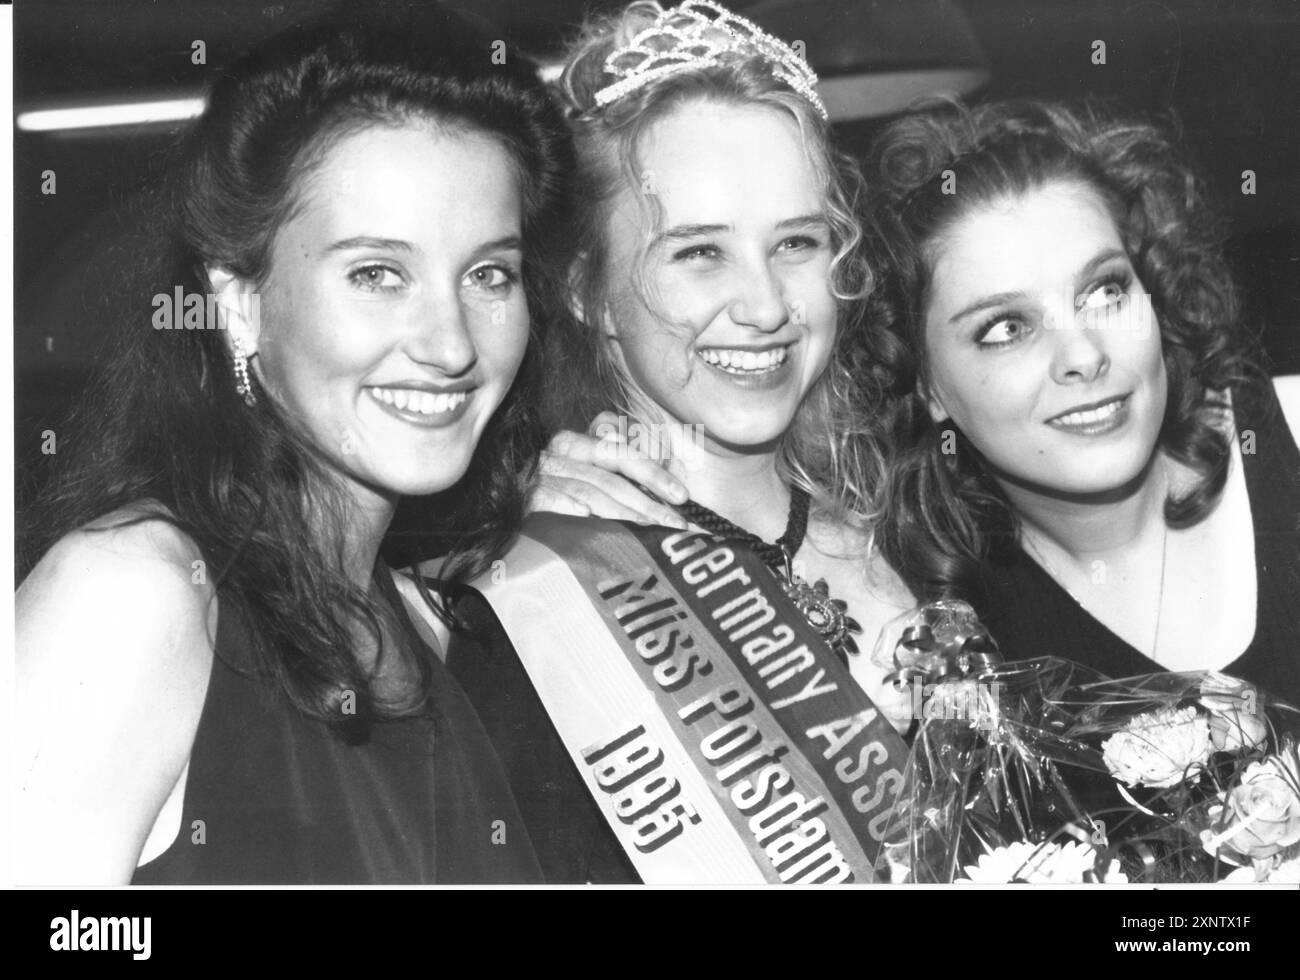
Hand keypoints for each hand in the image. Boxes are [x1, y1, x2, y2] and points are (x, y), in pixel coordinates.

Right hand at [529, 412, 690, 527]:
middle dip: (647, 497)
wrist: (494, 503)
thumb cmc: (546, 489)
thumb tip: (648, 464)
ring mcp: (539, 474)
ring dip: (621, 509)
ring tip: (648, 527)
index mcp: (576, 444)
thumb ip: (609, 469)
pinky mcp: (521, 496)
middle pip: (610, 471)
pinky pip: (546, 497)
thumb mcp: (579, 473)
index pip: (621, 453)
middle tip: (676, 521)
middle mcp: (559, 453)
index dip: (653, 472)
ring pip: (588, 487)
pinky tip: (585, 514)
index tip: (681, 496)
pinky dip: (566, 503)